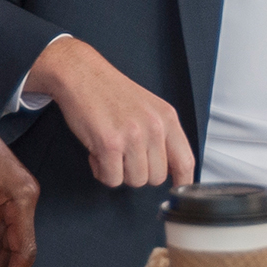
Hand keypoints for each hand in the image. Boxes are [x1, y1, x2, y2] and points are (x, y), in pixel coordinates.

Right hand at [25, 38, 194, 188]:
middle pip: (157, 178)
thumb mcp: (148, 108)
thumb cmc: (110, 92)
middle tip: (123, 155)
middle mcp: (154, 127)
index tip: (179, 192)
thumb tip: (171, 168)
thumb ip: (161, 136)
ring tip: (109, 150)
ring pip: (135, 181)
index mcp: (167, 118)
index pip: (186, 160)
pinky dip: (101, 171)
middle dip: (138, 172)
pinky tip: (97, 152)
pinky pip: (111, 179)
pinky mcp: (110, 143)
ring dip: (119, 172)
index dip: (183, 181)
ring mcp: (133, 136)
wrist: (81, 74)